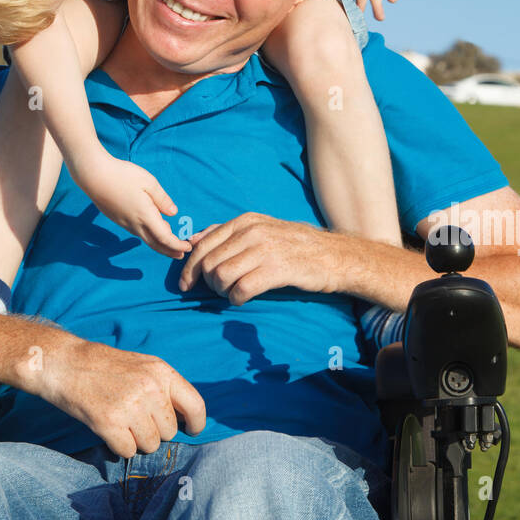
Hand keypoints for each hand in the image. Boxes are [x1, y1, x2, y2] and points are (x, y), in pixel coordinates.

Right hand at [36, 335, 205, 457]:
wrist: (65, 363)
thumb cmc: (103, 366)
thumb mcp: (142, 365)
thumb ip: (164, 387)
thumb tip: (183, 418)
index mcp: (161, 372)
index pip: (195, 405)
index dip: (196, 423)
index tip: (190, 430)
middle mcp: (150, 388)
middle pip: (169, 431)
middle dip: (154, 431)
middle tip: (134, 417)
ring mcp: (131, 406)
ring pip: (150, 445)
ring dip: (136, 440)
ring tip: (120, 421)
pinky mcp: (110, 423)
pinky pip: (128, 451)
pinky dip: (119, 446)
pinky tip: (108, 428)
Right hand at [74, 151, 185, 257]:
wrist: (94, 175)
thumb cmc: (122, 175)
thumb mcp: (149, 182)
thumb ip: (162, 199)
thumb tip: (173, 213)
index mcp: (145, 216)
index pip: (165, 238)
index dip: (177, 245)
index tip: (188, 247)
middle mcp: (134, 224)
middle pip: (155, 244)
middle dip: (170, 251)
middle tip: (182, 254)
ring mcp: (124, 223)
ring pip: (145, 239)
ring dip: (159, 243)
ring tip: (170, 242)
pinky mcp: (117, 219)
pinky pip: (136, 232)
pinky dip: (148, 235)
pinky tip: (151, 228)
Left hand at [178, 213, 342, 303]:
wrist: (332, 255)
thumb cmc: (292, 244)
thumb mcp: (259, 228)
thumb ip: (226, 232)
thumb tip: (192, 240)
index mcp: (245, 221)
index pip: (202, 245)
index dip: (189, 268)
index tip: (186, 284)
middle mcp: (252, 232)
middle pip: (209, 263)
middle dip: (207, 282)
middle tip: (218, 290)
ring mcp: (264, 250)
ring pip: (221, 276)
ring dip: (221, 291)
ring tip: (231, 293)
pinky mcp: (276, 270)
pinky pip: (241, 289)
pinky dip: (236, 299)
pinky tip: (243, 298)